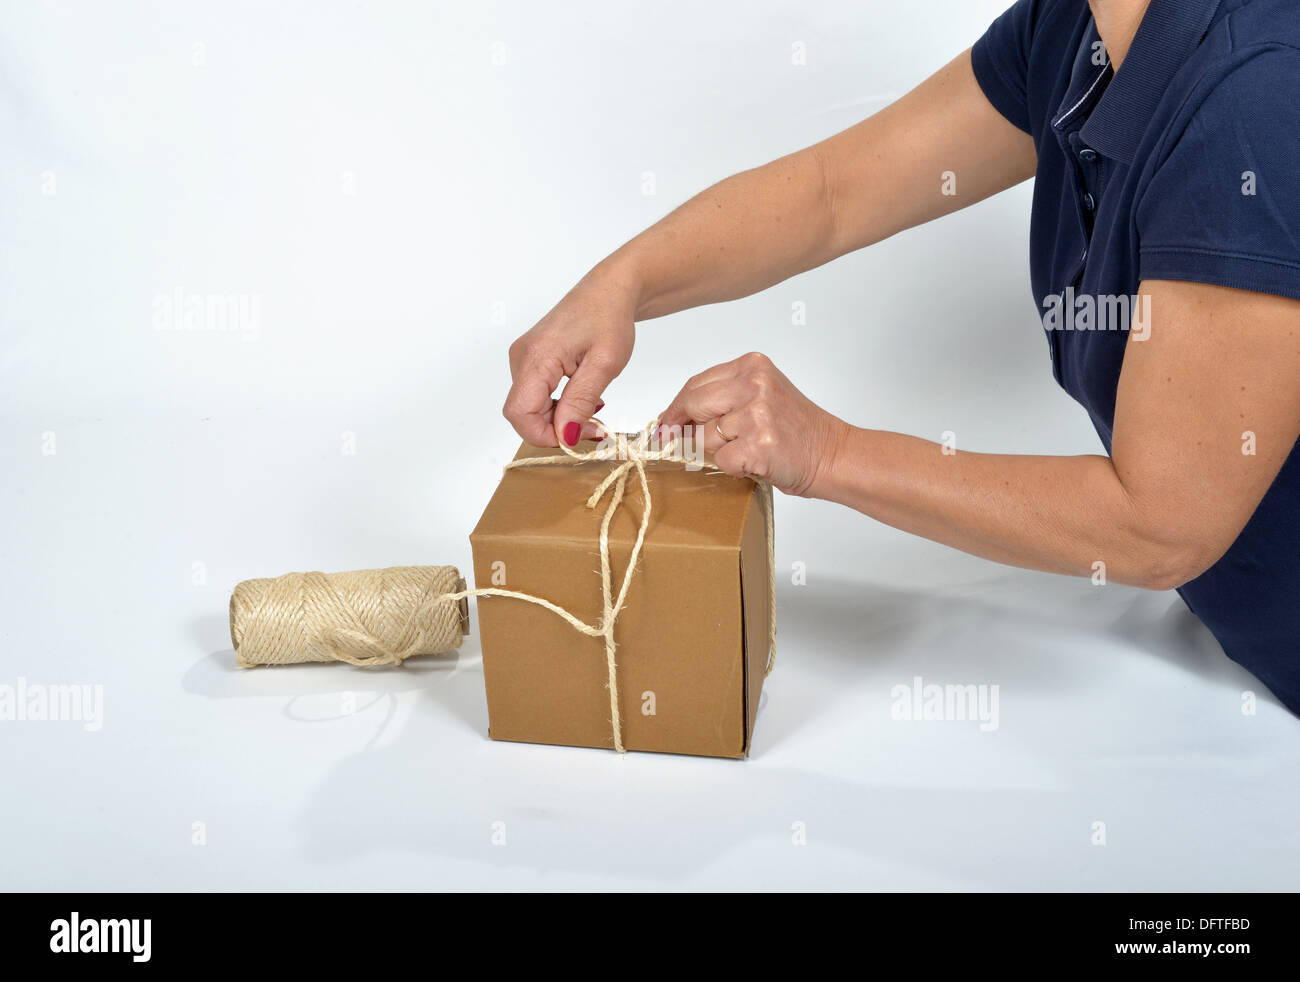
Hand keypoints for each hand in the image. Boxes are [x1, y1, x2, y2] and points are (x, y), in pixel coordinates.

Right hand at [503, 279, 636, 446]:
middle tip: (594, 427)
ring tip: (593, 409)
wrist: (609, 291)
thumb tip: (564, 436)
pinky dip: (558, 406)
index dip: (544, 435)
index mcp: (538, 356)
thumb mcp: (605, 364)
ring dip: (559, 418)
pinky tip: (581, 398)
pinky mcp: (530, 360)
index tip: (578, 438)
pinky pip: (535, 395)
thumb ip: (581, 401)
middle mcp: (522, 357)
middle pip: (523, 413)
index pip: (520, 413)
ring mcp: (523, 358)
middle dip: (556, 429)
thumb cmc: (609, 318)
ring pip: (530, 407)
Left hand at [658, 351, 849, 496]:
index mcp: (753, 365)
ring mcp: (757, 413)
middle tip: (675, 441)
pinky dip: (733, 467)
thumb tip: (674, 419)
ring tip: (746, 449)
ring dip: (717, 451)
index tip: (665, 422)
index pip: (696, 383)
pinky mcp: (758, 443)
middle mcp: (755, 384)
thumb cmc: (797, 431)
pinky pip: (721, 460)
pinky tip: (756, 462)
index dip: (676, 406)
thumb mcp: (762, 397)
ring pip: (704, 436)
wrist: (834, 454)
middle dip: (681, 427)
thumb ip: (723, 399)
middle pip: (693, 405)